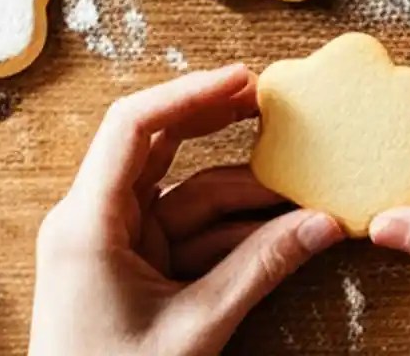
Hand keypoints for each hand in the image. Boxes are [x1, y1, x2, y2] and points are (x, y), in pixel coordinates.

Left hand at [30, 65, 344, 355]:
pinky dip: (236, 230)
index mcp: (87, 223)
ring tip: (302, 186)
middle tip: (274, 104)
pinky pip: (192, 233)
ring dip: (244, 192)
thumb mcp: (194, 329)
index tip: (243, 80)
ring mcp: (117, 244)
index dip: (190, 94)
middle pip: (160, 148)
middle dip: (219, 125)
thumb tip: (323, 224)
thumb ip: (260, 270)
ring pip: (188, 196)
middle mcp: (95, 222)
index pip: (132, 127)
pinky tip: (282, 226)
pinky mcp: (137, 269)